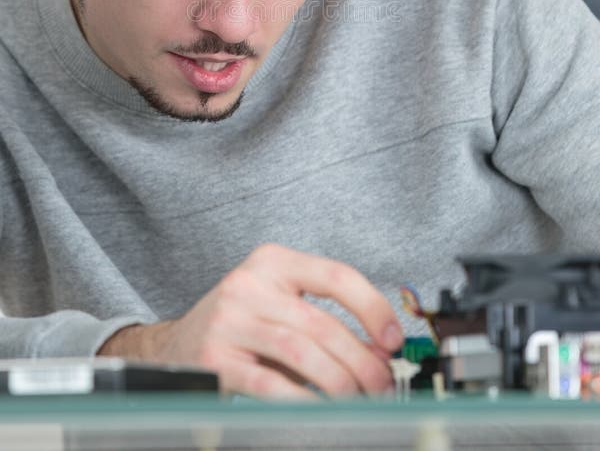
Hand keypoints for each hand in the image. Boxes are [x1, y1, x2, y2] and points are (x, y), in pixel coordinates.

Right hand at [98, 243, 402, 398]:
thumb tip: (378, 351)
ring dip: (339, 382)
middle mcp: (249, 283)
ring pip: (301, 351)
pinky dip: (303, 400)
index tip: (393, 340)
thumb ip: (321, 316)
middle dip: (361, 359)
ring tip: (356, 398)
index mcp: (273, 261)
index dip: (373, 307)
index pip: (335, 275)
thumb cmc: (239, 324)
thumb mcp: (278, 303)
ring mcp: (229, 319)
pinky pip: (270, 383)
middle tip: (381, 383)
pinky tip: (319, 409)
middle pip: (322, 321)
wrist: (174, 346)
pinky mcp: (215, 357)